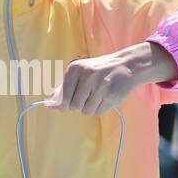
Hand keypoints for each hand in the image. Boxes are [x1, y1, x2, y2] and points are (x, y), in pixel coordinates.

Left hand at [46, 42, 176, 114]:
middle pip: (74, 106)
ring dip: (92, 107)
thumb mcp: (80, 74)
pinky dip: (102, 108)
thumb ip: (64, 89)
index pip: (63, 97)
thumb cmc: (99, 71)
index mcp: (74, 69)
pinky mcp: (110, 95)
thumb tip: (50, 105)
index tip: (74, 99)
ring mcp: (99, 85)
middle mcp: (86, 75)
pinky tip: (107, 97)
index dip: (67, 103)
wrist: (126, 65)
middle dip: (81, 105)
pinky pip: (99, 112)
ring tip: (99, 95)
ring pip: (86, 111)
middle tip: (90, 95)